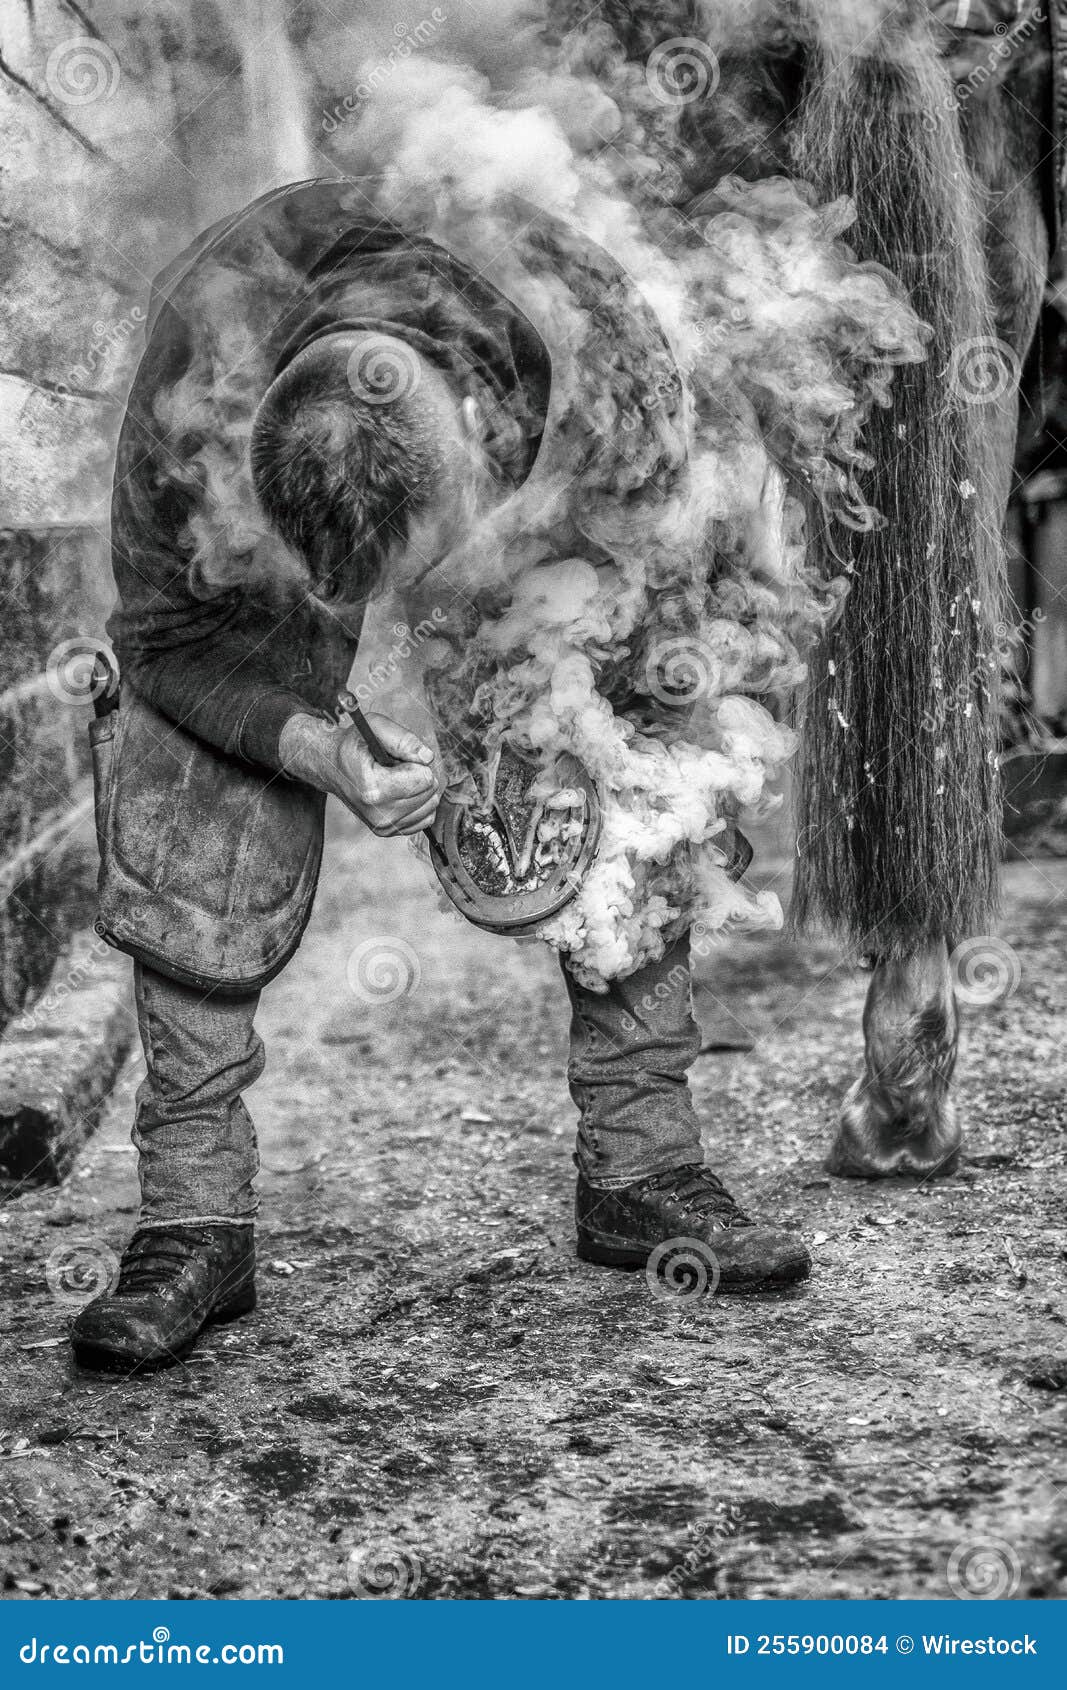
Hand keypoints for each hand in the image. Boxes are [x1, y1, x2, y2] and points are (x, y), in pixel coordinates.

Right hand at [279, 712, 439, 835]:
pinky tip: (400, 793)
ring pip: (431, 806)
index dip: (415, 762)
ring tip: (396, 779)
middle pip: (430, 792)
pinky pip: (426, 818)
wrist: (333, 767)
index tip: (397, 758)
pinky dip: (419, 803)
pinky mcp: (387, 831)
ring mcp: (383, 826)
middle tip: (395, 768)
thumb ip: (404, 739)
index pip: (424, 778)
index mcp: (374, 789)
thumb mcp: (375, 727)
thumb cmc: (355, 745)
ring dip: (419, 789)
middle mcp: (380, 814)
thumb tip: (428, 757)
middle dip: (418, 774)